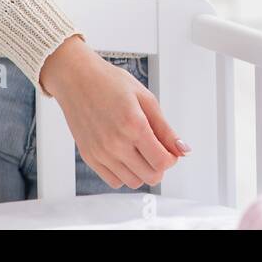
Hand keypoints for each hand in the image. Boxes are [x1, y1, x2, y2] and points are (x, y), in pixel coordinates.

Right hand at [39, 36, 187, 188]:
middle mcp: (116, 144)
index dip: (172, 158)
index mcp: (134, 126)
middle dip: (160, 165)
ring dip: (143, 170)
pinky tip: (126, 155)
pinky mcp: (89, 158)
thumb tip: (183, 150)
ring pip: (133, 182)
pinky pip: (114, 181)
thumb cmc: (111, 83)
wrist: (77, 80)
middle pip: (150, 176)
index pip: (162, 162)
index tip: (170, 148)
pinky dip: (125, 173)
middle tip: (157, 148)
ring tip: (141, 149)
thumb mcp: (146, 99)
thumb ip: (165, 129)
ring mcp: (101, 153)